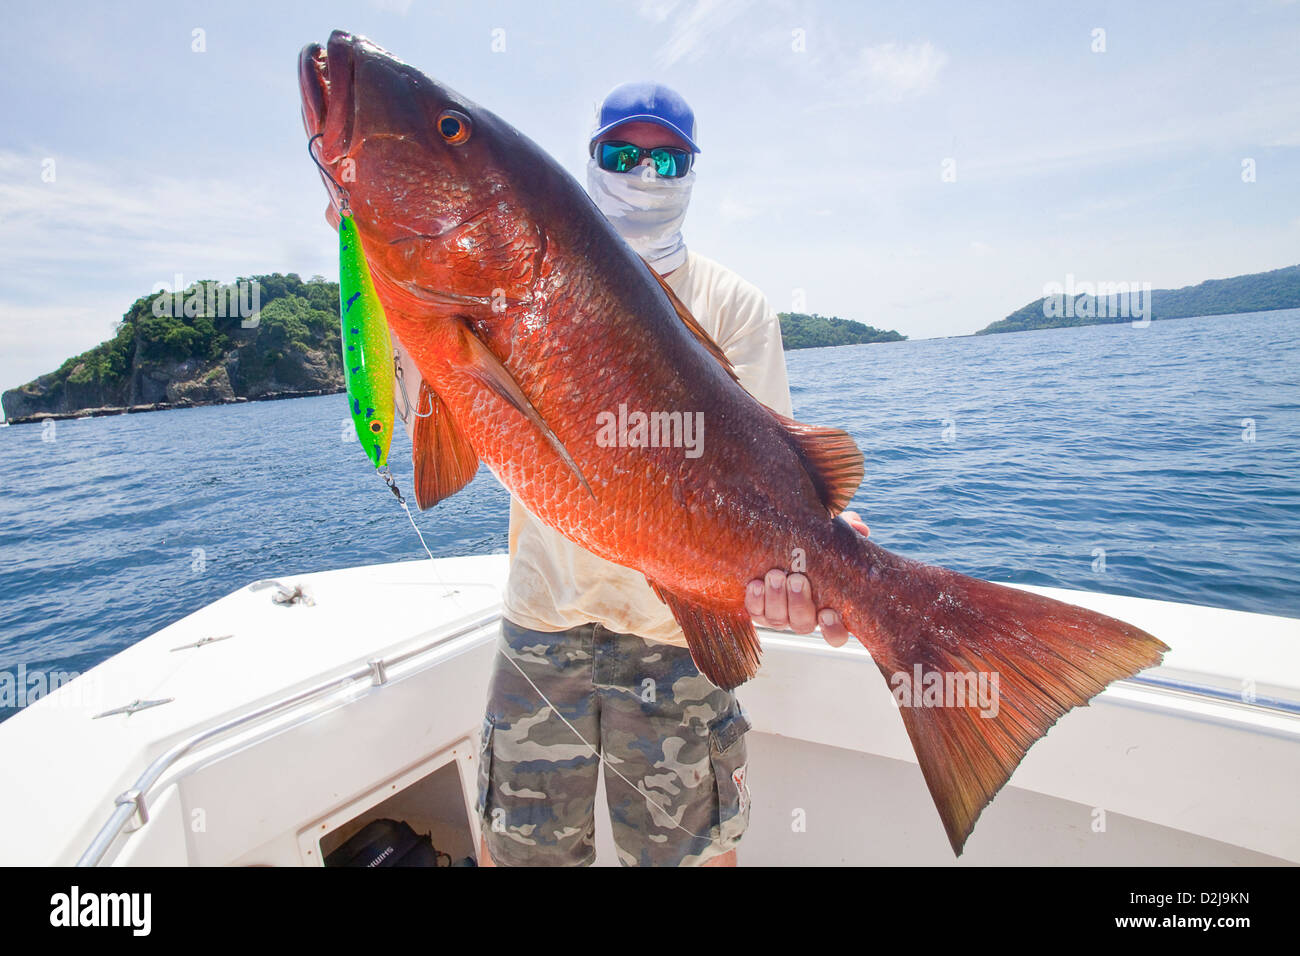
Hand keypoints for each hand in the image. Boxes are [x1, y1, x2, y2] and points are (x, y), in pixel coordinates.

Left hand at [745, 511, 869, 647]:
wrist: (781, 544)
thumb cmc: (816, 546)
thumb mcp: (833, 536)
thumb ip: (849, 531)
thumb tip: (859, 528)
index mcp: (829, 610)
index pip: (836, 634)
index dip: (832, 629)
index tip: (828, 612)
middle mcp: (804, 617)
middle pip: (803, 624)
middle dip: (799, 603)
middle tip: (796, 579)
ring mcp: (781, 615)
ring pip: (778, 620)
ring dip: (776, 599)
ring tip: (775, 575)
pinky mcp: (759, 609)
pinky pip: (755, 612)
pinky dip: (755, 600)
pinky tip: (756, 583)